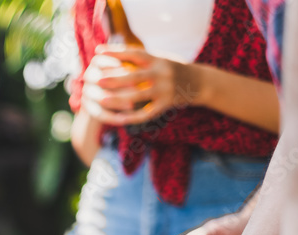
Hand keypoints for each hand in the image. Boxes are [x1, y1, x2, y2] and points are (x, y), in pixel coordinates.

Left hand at [82, 46, 200, 125]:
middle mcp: (161, 73)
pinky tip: (118, 119)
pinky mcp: (167, 104)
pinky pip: (146, 113)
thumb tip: (116, 53)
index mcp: (157, 59)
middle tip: (97, 79)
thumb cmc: (173, 69)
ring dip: (118, 99)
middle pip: (134, 76)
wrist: (200, 82)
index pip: (134, 53)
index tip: (98, 51)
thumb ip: (142, 58)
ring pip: (138, 96)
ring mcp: (164, 89)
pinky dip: (132, 117)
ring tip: (101, 100)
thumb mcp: (160, 59)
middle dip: (114, 78)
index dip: (116, 52)